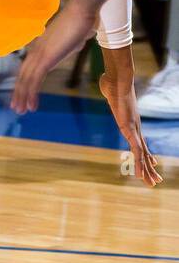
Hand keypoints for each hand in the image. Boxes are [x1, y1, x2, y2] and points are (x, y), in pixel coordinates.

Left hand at [11, 1, 94, 113]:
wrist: (83, 9)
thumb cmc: (82, 20)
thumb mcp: (74, 37)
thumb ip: (71, 42)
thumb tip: (75, 42)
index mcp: (42, 46)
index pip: (28, 67)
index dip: (24, 81)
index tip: (22, 93)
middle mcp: (37, 50)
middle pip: (23, 75)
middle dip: (19, 92)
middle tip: (16, 107)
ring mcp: (40, 53)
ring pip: (26, 80)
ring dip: (22, 96)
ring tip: (21, 110)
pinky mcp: (46, 57)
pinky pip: (35, 79)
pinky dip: (31, 93)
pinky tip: (31, 105)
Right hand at [98, 46, 162, 186]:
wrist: (118, 78)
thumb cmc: (112, 82)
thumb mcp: (110, 91)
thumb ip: (110, 92)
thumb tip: (105, 84)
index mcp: (130, 122)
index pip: (140, 142)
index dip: (146, 154)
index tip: (153, 163)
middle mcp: (135, 128)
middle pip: (144, 152)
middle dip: (150, 167)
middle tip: (156, 180)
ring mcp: (134, 130)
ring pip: (142, 155)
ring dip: (147, 170)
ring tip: (152, 183)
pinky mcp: (130, 130)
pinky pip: (135, 151)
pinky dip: (138, 163)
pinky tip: (140, 174)